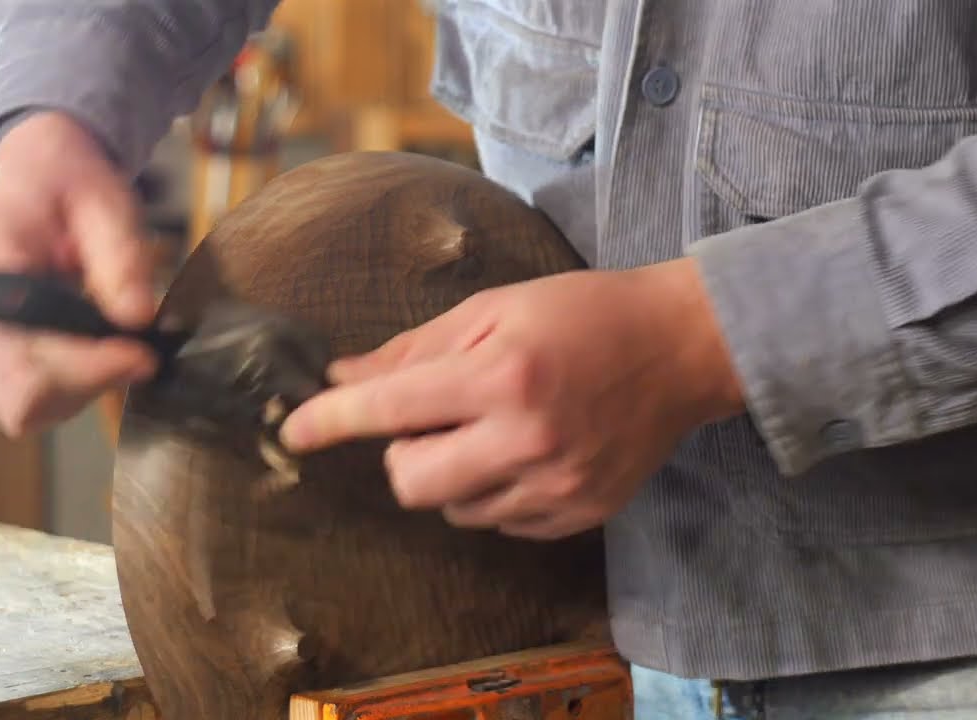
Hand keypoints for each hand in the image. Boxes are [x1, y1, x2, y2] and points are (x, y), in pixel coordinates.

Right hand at [0, 111, 156, 434]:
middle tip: (142, 351)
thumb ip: (120, 255)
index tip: (144, 353)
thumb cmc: (68, 179)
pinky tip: (109, 347)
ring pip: (32, 408)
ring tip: (125, 343)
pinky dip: (82, 382)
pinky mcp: (4, 353)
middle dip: (92, 384)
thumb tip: (139, 318)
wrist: (39, 170)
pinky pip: (40, 395)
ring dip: (89, 386)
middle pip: (24, 400)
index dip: (89, 370)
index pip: (22, 365)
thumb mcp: (104, 199)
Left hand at [280, 258, 743, 539]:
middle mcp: (527, 439)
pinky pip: (501, 523)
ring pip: (454, 510)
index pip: (391, 409)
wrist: (680, 348)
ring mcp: (557, 485)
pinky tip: (527, 452)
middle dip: (405, 453)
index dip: (332, 420)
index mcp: (501, 375)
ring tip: (495, 430)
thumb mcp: (495, 309)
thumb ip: (415, 348)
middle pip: (412, 481)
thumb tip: (343, 377)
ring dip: (452, 474)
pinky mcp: (579, 513)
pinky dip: (495, 492)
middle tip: (435, 419)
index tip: (295, 431)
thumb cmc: (583, 313)